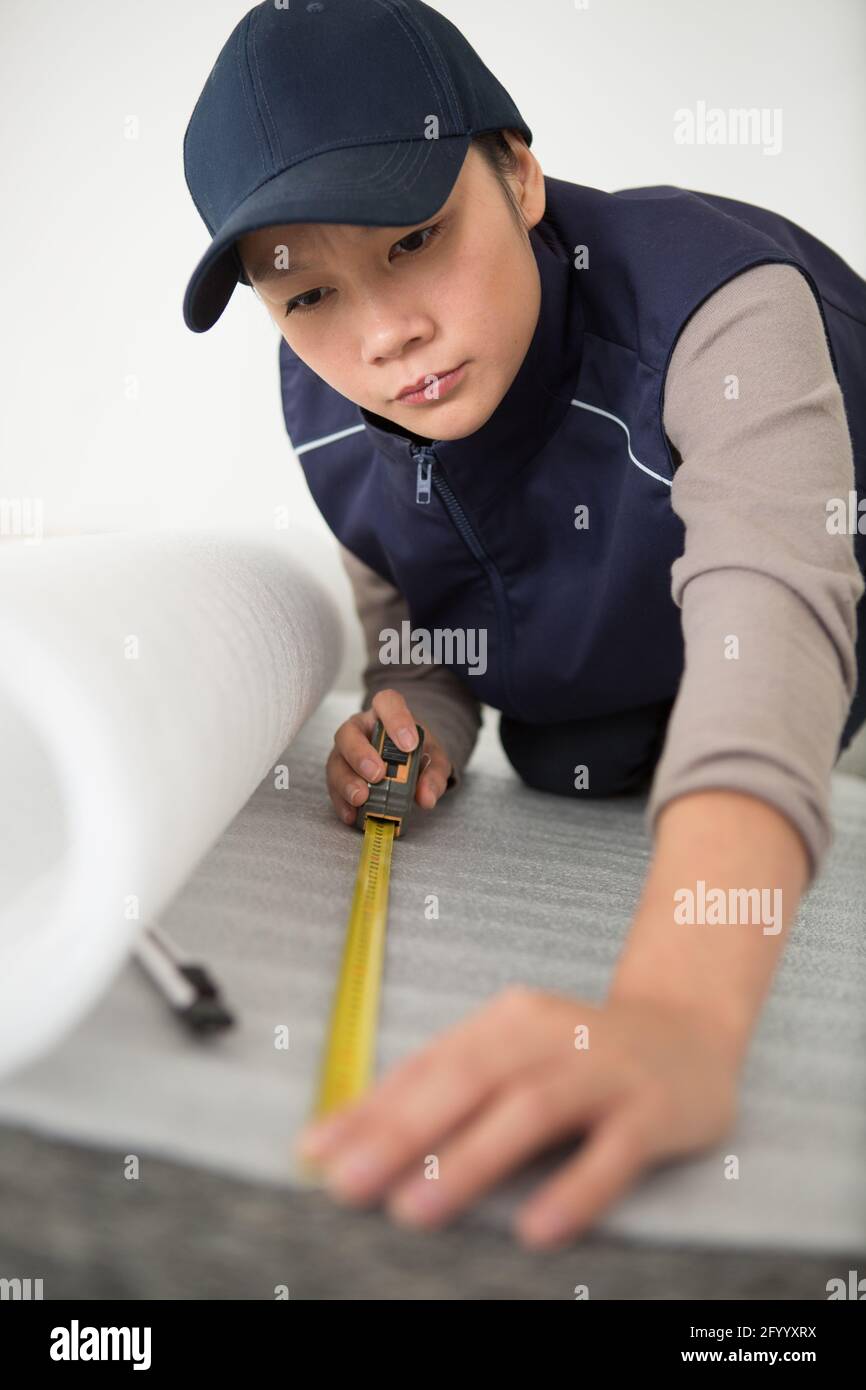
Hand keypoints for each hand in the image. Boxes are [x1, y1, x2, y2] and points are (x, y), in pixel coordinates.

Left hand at [297, 989, 738, 1246]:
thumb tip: (337, 1135)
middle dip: (402, 1133)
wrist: (690, 1032)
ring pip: (532, 1109)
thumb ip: (435, 1088)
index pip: (428, 1066)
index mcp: (506, 1021)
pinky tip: (536, 1228)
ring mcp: (605, 1070)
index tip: (315, 1154)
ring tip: (417, 1208)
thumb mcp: (508, 1055)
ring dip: (470, 1159)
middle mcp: (550, 1037)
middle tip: (348, 1184)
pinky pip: (614, 1153)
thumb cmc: (577, 1054)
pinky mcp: (656, 1111)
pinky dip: (574, 1188)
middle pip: (468, 1080)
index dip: (369, 1109)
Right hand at [326, 687, 453, 826]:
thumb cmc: (416, 753)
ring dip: (347, 780)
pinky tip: (352, 814)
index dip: (396, 719)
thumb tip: (426, 797)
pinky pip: (333, 786)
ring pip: (336, 760)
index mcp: (386, 713)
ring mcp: (344, 750)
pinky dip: (341, 801)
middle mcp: (359, 728)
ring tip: (361, 798)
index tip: (409, 744)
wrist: (406, 763)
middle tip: (377, 775)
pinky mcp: (337, 774)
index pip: (387, 703)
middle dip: (361, 754)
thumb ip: (434, 775)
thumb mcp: (434, 760)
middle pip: (350, 732)